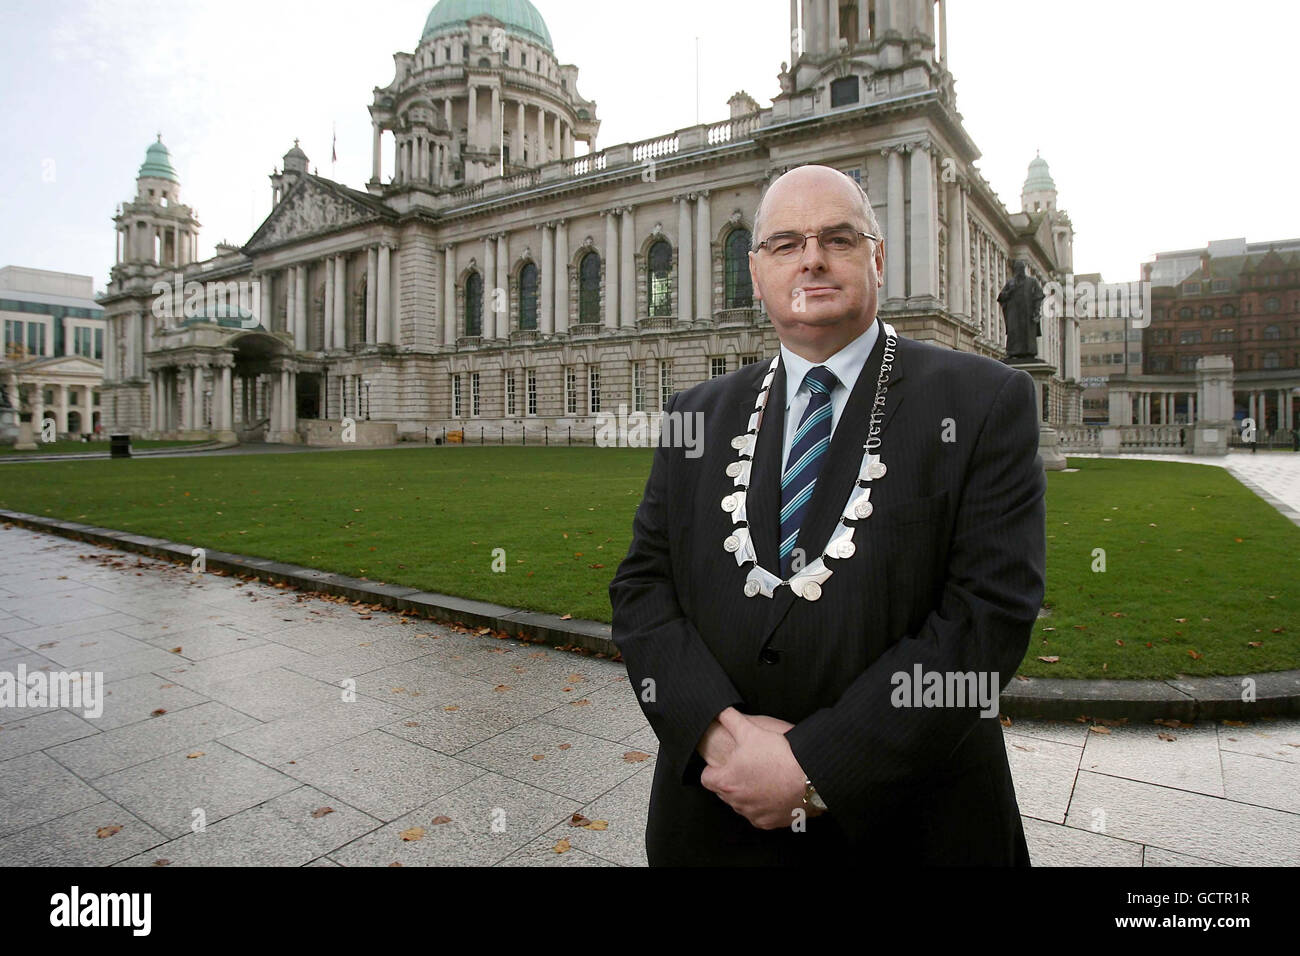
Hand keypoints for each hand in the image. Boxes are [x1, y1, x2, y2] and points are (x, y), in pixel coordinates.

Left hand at [700, 708, 806, 829]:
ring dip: (747, 793)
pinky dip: (764, 805)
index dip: (713, 769)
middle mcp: (736, 802)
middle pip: (724, 792)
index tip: (725, 763)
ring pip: (742, 804)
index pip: (706, 778)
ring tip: (762, 777)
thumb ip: (730, 720)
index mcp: (726, 781)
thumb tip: (719, 712)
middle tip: (746, 766)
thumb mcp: (750, 730)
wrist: (809, 778)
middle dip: (731, 780)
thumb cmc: (778, 755)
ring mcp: (753, 814)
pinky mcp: (769, 822)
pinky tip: (774, 791)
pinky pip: (760, 815)